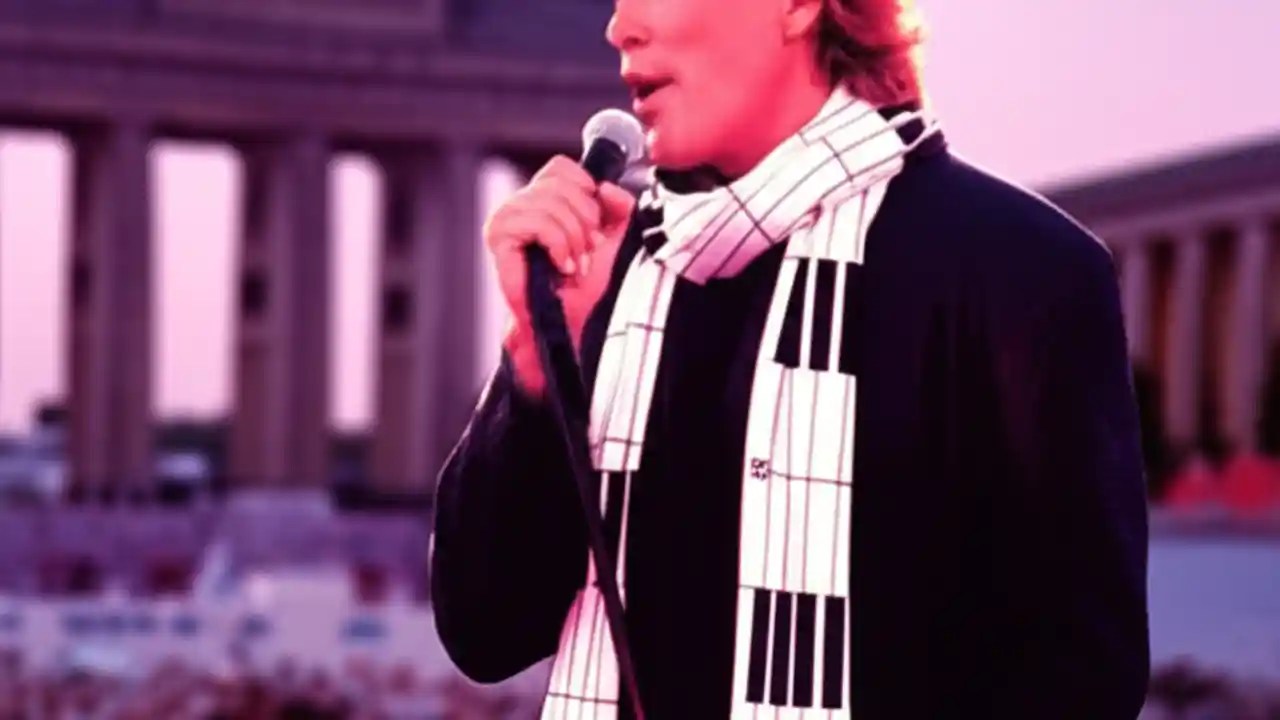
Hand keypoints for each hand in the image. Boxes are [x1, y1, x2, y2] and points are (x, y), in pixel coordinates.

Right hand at [484, 155, 635, 395]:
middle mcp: (519, 204)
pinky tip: (560, 265)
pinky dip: (558, 244)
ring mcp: (506, 218)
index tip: (594, 226)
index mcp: (541, 198)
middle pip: (560, 184)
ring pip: (551, 202)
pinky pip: (538, 222)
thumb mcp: (615, 238)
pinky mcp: (500, 236)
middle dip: (585, 221)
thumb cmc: (585, 284)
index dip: (585, 192)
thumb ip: (619, 206)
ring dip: (573, 237)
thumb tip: (605, 187)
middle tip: (585, 251)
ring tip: (573, 262)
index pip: (561, 168)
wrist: (571, 320)